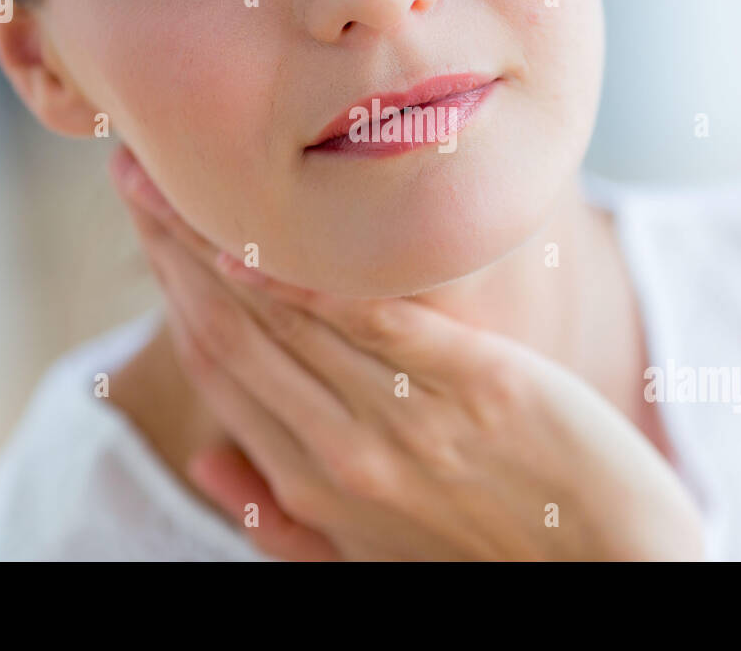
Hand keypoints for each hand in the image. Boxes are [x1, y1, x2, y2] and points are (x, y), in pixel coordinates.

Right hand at [110, 144, 704, 560]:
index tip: (144, 221)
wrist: (607, 571)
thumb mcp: (366, 556)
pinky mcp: (481, 386)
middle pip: (232, 331)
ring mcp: (408, 421)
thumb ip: (281, 515)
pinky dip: (319, 279)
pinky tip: (272, 231)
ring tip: (180, 173)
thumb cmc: (487, 553)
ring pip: (287, 319)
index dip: (168, 287)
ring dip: (220, 240)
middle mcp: (342, 452)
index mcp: (310, 484)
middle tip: (134, 170)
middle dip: (171, 245)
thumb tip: (204, 460)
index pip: (217, 367)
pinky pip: (380, 323)